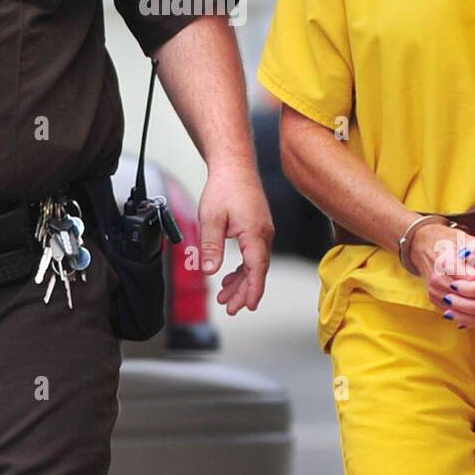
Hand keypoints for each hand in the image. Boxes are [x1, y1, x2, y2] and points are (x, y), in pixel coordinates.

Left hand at [196, 162, 272, 314]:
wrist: (234, 165)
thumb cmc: (225, 187)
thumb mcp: (211, 218)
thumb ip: (211, 246)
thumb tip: (210, 271)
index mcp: (255, 233)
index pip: (257, 269)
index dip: (253, 290)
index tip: (248, 306)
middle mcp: (263, 234)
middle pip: (257, 271)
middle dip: (245, 292)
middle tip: (231, 309)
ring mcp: (262, 231)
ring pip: (255, 265)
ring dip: (242, 282)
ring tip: (226, 297)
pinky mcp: (257, 228)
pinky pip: (253, 255)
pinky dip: (243, 269)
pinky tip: (230, 277)